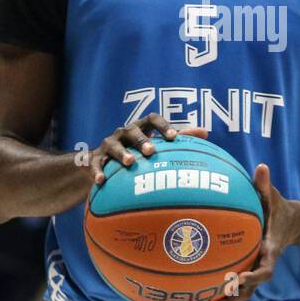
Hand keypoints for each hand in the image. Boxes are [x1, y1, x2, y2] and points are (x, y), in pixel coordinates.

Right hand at [89, 114, 207, 184]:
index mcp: (140, 128)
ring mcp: (108, 145)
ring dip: (121, 153)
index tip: (173, 137)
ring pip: (113, 145)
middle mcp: (124, 133)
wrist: (102, 163)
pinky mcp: (94, 159)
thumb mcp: (154, 144)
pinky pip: (95, 164)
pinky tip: (101, 181)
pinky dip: (97, 171)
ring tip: (129, 162)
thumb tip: (205, 133)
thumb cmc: (135, 152)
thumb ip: (178, 138)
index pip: (152, 119)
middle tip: (152, 150)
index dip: (162, 126)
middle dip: (142, 139)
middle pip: (132, 131)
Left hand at [200, 163, 298, 300]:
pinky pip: (233, 285)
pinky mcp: (248, 271)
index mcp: (270, 251)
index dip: (252, 275)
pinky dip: (219, 294)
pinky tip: (198, 299)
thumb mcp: (274, 196)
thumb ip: (266, 185)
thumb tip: (261, 166)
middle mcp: (263, 265)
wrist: (293, 224)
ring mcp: (255, 271)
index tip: (238, 279)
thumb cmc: (280, 209)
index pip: (264, 268)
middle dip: (232, 298)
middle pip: (249, 289)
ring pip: (240, 293)